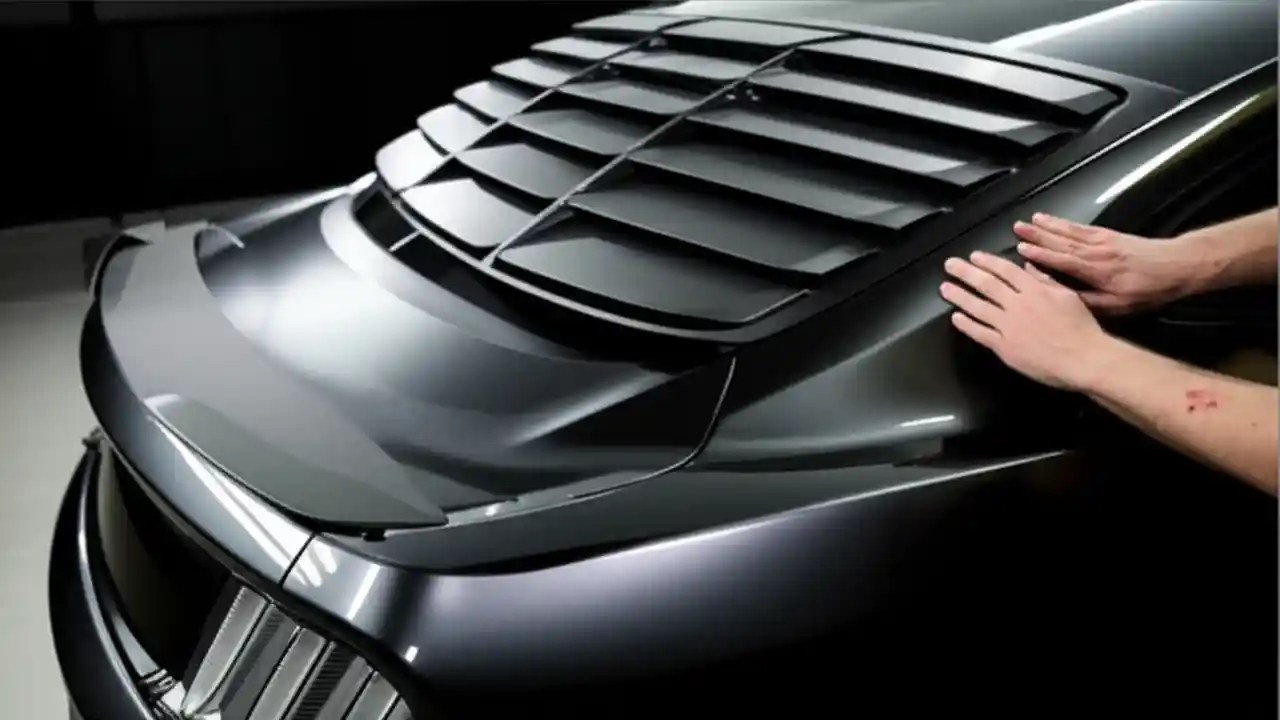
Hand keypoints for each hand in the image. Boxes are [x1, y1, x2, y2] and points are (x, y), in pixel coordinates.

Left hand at [940, 251, 1113, 390]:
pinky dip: (966, 324)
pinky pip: (980, 333)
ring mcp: (1009, 327)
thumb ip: (1045, 281)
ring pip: (978, 307)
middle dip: (966, 273)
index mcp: (1035, 290)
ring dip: (960, 296)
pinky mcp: (1004, 347)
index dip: (988, 262)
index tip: (974, 257)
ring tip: (945, 288)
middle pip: (987, 285)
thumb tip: (1028, 267)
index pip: (1006, 271)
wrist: (1083, 359)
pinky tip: (955, 317)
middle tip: (949, 265)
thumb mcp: (1068, 297)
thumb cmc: (1081, 328)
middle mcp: (1018, 305)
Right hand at [1012, 213, 1202, 313]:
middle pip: (1061, 241)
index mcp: (1096, 271)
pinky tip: (1055, 220)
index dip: (1040, 255)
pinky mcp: (1110, 235)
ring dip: (1048, 226)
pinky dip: (1066, 223)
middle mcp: (1096, 252)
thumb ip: (1088, 301)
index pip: (1062, 260)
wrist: (1177, 267)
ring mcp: (1103, 241)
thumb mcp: (1118, 306)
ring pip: (1070, 232)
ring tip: (1030, 220)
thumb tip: (1062, 297)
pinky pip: (1082, 228)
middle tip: (1017, 228)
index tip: (1020, 248)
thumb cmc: (1148, 291)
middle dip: (1038, 234)